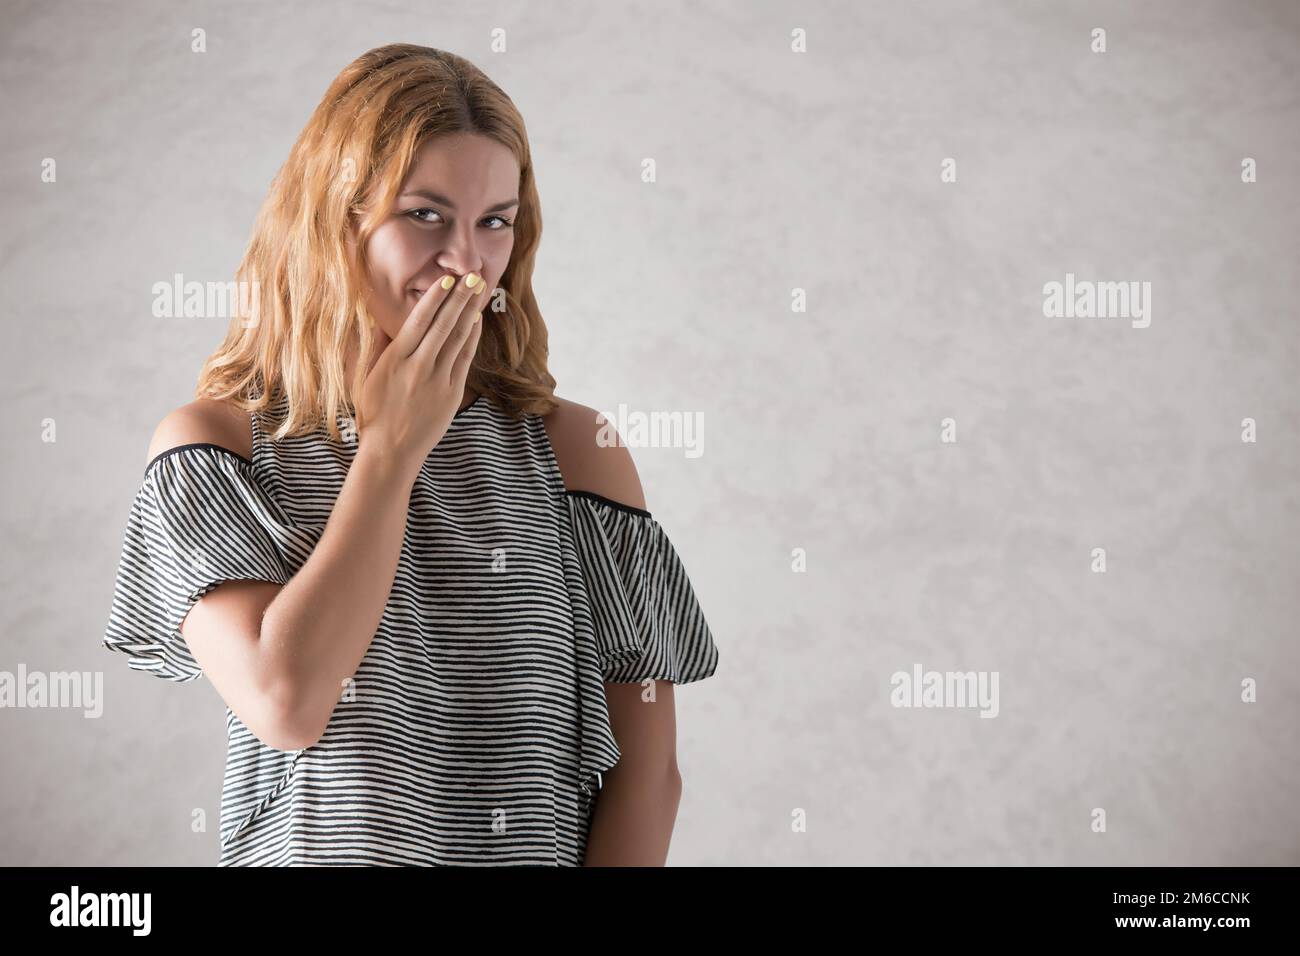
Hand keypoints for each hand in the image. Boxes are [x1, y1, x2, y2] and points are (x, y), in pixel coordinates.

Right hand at [355, 271, 484, 470]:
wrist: (390, 450)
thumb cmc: (374, 413)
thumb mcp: (366, 377)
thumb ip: (377, 347)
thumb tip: (382, 320)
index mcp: (394, 360)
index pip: (418, 322)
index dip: (435, 299)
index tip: (446, 281)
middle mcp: (417, 367)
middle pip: (442, 325)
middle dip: (459, 299)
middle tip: (472, 277)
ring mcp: (437, 381)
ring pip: (456, 340)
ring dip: (469, 313)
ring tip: (478, 292)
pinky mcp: (451, 394)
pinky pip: (464, 360)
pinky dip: (471, 339)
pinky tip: (476, 322)